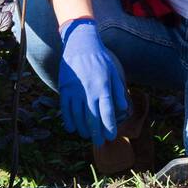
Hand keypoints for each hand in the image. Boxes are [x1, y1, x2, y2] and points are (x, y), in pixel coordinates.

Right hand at [58, 17, 127, 148]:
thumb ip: (118, 91)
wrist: (80, 44)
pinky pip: (66, 109)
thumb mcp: (113, 72)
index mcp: (103, 87)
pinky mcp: (65, 89)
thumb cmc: (100, 59)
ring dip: (83, 128)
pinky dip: (69, 120)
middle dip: (97, 133)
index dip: (109, 126)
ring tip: (88, 135)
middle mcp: (89, 90)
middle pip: (92, 118)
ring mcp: (75, 90)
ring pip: (78, 116)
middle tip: (100, 143)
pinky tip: (72, 128)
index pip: (107, 112)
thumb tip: (122, 108)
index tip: (111, 136)